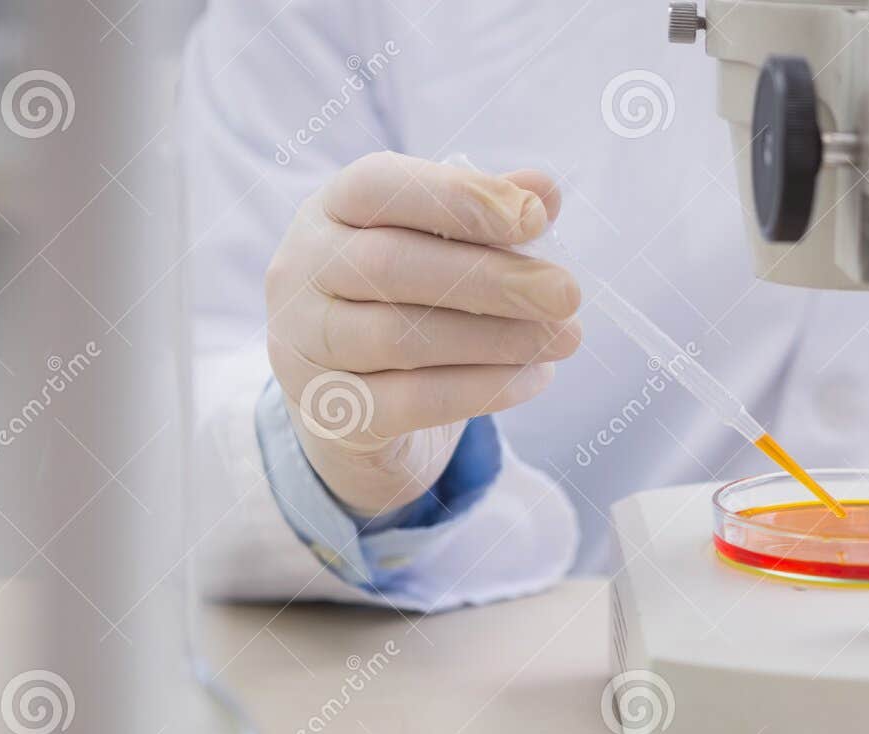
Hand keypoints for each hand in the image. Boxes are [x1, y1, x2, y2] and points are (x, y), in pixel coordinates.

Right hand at [264, 152, 582, 517]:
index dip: (458, 197)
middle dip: (491, 279)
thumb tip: (543, 190)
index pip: (378, 186)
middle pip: (389, 266)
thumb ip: (487, 215)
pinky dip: (482, 389)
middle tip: (568, 293)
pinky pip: (412, 402)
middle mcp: (300, 271)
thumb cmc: (408, 302)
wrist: (356, 402)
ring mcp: (304, 345)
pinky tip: (534, 379)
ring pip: (400, 337)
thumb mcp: (442, 249)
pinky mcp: (331, 413)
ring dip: (496, 339)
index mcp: (329, 211)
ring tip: (563, 339)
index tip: (534, 217)